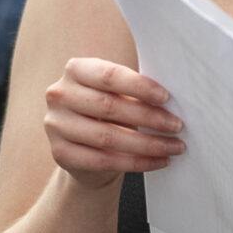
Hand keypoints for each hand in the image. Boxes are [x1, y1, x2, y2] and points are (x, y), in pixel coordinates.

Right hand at [44, 56, 183, 190]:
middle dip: (149, 117)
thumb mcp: (117, 94)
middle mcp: (60, 95)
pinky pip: (104, 161)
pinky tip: (159, 161)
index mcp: (75, 70)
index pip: (108, 75)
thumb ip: (134, 92)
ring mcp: (56, 125)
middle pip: (109, 107)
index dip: (139, 86)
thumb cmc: (109, 113)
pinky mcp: (60, 153)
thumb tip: (171, 102)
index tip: (166, 97)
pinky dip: (137, 163)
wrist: (84, 149)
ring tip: (174, 146)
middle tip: (177, 125)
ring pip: (108, 137)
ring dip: (147, 144)